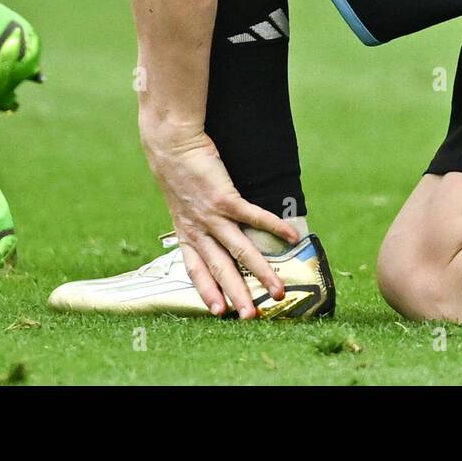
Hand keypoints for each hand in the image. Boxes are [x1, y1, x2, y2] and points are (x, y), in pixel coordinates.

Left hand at [143, 128, 300, 318]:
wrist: (170, 144)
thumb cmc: (178, 170)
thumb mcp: (181, 202)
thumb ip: (195, 218)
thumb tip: (210, 228)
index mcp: (187, 232)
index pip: (196, 270)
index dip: (208, 291)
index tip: (219, 312)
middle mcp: (199, 229)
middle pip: (220, 269)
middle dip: (237, 295)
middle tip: (251, 316)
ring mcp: (212, 216)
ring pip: (239, 251)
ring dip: (260, 273)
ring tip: (278, 290)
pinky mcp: (225, 198)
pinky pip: (253, 217)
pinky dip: (273, 227)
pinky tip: (291, 237)